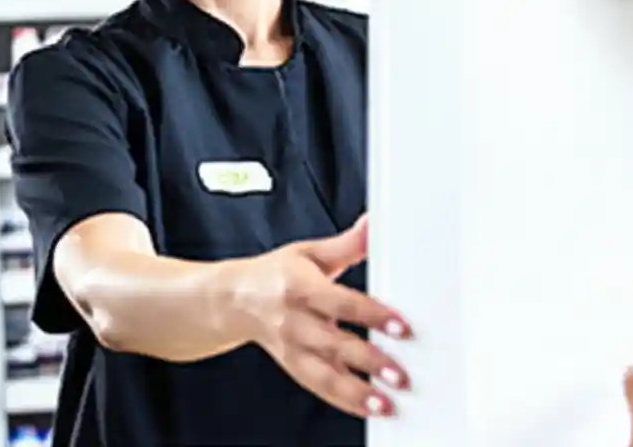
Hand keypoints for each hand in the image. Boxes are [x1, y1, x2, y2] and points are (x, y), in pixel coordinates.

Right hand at [235, 216, 412, 418]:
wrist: (232, 300)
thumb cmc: (275, 275)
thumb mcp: (309, 253)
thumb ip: (346, 244)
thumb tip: (373, 224)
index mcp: (300, 287)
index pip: (341, 303)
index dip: (372, 315)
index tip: (401, 327)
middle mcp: (294, 321)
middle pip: (334, 344)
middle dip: (368, 362)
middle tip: (400, 373)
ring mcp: (291, 348)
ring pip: (324, 375)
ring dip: (356, 392)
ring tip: (385, 404)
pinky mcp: (293, 367)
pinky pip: (318, 388)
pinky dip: (344, 401)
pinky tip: (368, 407)